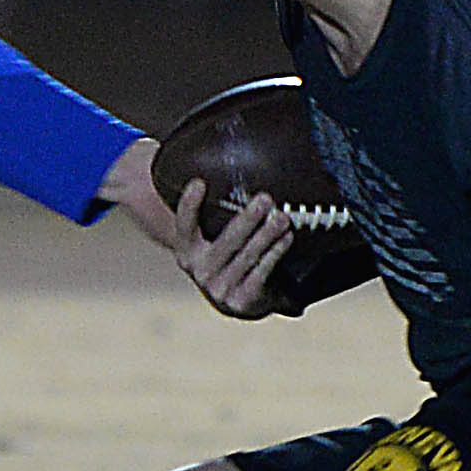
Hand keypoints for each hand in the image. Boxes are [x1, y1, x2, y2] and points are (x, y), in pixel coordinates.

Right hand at [141, 169, 296, 319]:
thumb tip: (222, 169)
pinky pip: (261, 273)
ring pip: (247, 257)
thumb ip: (216, 213)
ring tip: (282, 217)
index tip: (199, 182)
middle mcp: (199, 271)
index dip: (189, 205)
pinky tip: (286, 238)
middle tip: (265, 199)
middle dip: (247, 219)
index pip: (184, 225)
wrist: (239, 300)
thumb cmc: (229, 257)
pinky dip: (275, 253)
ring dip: (267, 236)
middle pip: (225, 241)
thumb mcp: (215, 239)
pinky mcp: (240, 302)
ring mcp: (219, 289)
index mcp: (187, 251)